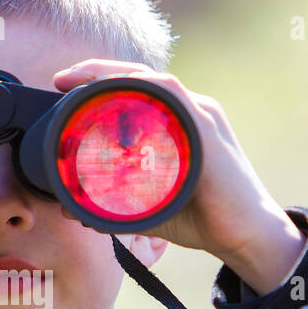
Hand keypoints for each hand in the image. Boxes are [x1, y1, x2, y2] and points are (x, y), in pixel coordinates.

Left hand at [52, 60, 305, 294]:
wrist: (246, 236)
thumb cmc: (203, 220)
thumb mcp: (149, 208)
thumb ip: (114, 206)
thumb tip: (74, 212)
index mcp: (181, 124)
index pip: (137, 92)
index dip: (100, 84)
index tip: (64, 87)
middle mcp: (192, 112)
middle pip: (140, 78)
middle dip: (98, 72)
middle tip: (61, 79)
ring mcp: (200, 116)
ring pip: (151, 80)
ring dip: (111, 74)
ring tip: (77, 80)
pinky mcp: (207, 127)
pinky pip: (171, 95)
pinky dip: (139, 88)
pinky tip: (112, 89)